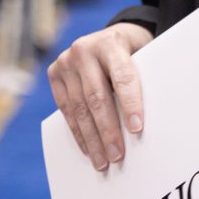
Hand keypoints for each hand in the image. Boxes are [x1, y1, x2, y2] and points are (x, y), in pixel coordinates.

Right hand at [48, 22, 153, 171]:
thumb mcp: (142, 57)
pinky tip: (88, 149)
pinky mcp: (54, 74)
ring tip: (103, 161)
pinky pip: (66, 109)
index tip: (137, 129)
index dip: (130, 104)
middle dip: (108, 130)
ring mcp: (66, 62)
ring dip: (92, 139)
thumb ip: (143, 81)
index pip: (122, 77)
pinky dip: (78, 132)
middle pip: (97, 97)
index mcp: (110, 43)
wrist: (108, 37)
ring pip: (79, 108)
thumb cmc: (132, 53)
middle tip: (117, 156)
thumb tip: (143, 124)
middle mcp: (84, 50)